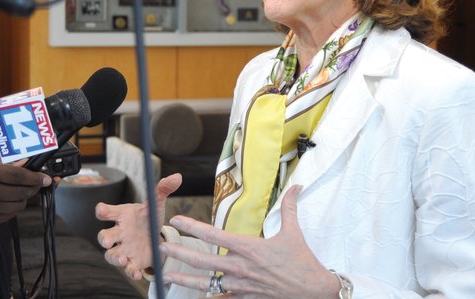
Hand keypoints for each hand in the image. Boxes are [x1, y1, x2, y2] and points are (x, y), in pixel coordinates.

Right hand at [0, 152, 50, 224]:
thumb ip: (5, 162)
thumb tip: (26, 163)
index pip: (19, 176)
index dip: (36, 177)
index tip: (46, 178)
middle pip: (22, 192)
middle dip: (33, 187)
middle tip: (35, 182)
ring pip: (19, 205)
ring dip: (24, 197)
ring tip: (19, 190)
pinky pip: (9, 215)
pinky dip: (13, 207)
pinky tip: (8, 199)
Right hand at [96, 173, 182, 279]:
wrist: (154, 237)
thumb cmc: (149, 218)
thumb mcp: (156, 204)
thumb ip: (162, 190)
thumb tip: (177, 177)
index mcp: (122, 216)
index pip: (107, 211)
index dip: (103, 211)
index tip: (102, 210)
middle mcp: (119, 233)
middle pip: (104, 235)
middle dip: (105, 238)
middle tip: (108, 241)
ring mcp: (123, 249)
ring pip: (112, 255)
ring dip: (115, 258)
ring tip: (123, 260)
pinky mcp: (132, 262)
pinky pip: (128, 269)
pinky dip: (131, 272)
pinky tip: (136, 273)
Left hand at [160, 185, 339, 298]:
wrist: (313, 291)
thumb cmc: (302, 261)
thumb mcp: (294, 232)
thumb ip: (289, 207)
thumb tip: (296, 186)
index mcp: (249, 248)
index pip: (214, 236)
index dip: (192, 227)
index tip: (177, 220)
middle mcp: (240, 268)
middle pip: (202, 261)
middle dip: (179, 253)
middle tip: (161, 247)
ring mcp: (241, 286)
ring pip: (205, 284)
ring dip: (184, 280)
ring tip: (166, 275)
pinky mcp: (245, 298)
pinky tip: (194, 297)